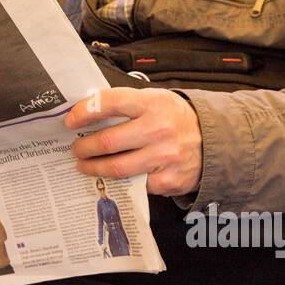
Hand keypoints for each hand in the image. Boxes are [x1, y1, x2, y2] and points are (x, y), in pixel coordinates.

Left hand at [64, 88, 202, 197]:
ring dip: (94, 168)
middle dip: (84, 147)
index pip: (110, 103)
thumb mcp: (155, 100)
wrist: (214, 141)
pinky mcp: (169, 180)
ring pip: (118, 168)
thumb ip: (125, 103)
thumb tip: (87, 109)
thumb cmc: (174, 118)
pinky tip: (111, 178)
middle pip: (109, 141)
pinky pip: (135, 184)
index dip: (84, 112)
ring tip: (84, 165)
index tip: (70, 121)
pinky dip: (120, 182)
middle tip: (76, 149)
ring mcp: (165, 157)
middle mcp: (159, 129)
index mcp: (152, 104)